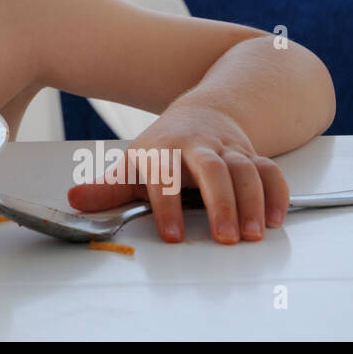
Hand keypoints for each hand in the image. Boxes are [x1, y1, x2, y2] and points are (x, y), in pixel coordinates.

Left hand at [65, 106, 289, 243]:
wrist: (201, 115)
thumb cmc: (162, 149)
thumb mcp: (132, 166)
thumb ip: (106, 189)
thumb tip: (74, 202)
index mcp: (162, 150)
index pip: (163, 176)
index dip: (166, 206)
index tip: (171, 236)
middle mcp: (198, 147)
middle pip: (212, 168)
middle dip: (220, 202)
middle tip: (225, 238)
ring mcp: (228, 150)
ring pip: (246, 169)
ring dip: (253, 201)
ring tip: (253, 235)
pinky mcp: (253, 156)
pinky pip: (270, 170)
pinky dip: (278, 193)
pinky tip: (276, 220)